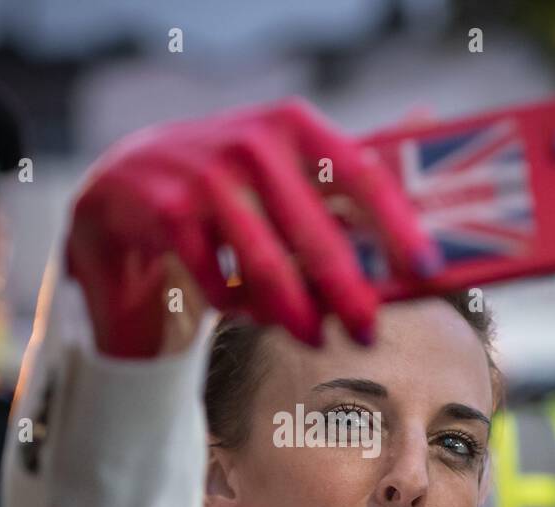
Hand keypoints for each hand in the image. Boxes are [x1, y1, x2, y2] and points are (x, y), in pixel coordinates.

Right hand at [65, 98, 442, 357]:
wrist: (127, 182)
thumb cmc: (231, 177)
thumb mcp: (285, 155)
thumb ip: (347, 159)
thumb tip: (426, 121)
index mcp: (293, 125)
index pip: (361, 175)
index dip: (399, 227)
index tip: (427, 270)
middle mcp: (251, 144)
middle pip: (316, 235)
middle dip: (347, 293)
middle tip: (367, 331)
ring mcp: (205, 178)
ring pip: (267, 267)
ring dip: (295, 312)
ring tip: (311, 337)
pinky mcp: (168, 214)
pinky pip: (218, 282)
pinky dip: (239, 306)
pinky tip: (246, 311)